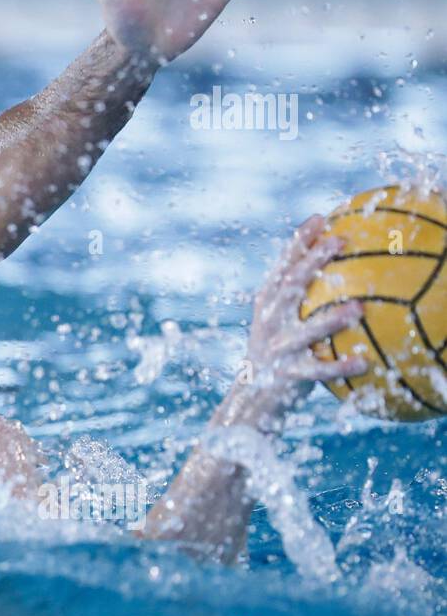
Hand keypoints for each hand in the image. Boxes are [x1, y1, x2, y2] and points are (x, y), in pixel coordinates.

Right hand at [215, 215, 367, 430]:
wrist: (252, 398)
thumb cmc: (278, 354)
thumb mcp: (280, 324)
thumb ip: (301, 301)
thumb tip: (346, 275)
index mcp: (267, 304)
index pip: (282, 266)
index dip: (299, 241)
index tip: (320, 217)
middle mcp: (269, 320)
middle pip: (290, 286)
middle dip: (312, 262)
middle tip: (340, 242)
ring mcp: (277, 347)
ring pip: (305, 329)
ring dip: (332, 318)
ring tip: (358, 307)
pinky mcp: (288, 374)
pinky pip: (318, 370)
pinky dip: (341, 367)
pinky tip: (364, 362)